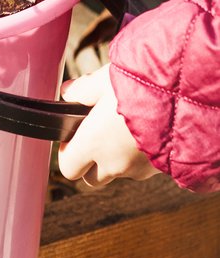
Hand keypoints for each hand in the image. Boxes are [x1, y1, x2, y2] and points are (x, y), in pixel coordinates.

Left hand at [58, 64, 159, 186]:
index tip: (75, 136)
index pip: (68, 168)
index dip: (68, 153)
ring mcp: (140, 169)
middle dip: (91, 162)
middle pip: (92, 178)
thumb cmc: (144, 86)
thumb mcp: (106, 78)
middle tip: (98, 136)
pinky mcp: (162, 169)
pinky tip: (147, 132)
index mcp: (92, 143)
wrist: (190, 96)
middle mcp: (114, 163)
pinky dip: (140, 156)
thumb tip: (69, 92)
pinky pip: (143, 168)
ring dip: (118, 159)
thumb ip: (83, 89)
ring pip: (119, 173)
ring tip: (126, 129)